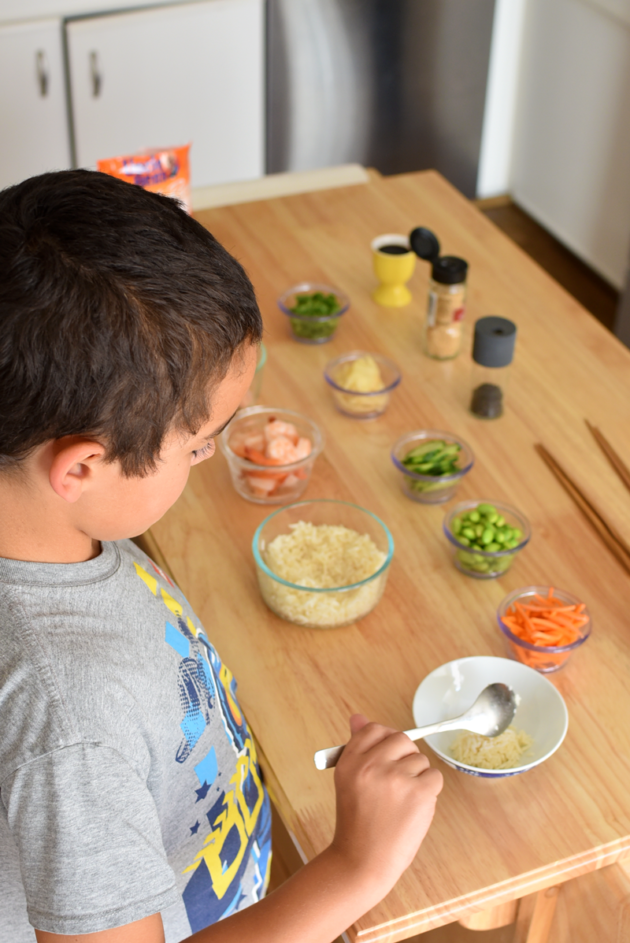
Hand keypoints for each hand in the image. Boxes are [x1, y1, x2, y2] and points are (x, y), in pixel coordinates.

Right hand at [329, 714, 442, 895]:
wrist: (362, 862)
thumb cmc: (357, 823)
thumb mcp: (348, 781)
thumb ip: (357, 747)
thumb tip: (358, 717)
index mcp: (351, 761)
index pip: (374, 730)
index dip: (385, 742)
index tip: (386, 757)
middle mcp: (372, 765)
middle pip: (402, 739)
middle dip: (405, 757)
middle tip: (397, 782)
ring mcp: (396, 778)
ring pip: (421, 760)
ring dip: (417, 777)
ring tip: (401, 801)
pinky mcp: (419, 793)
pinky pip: (435, 776)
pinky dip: (429, 790)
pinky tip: (414, 806)